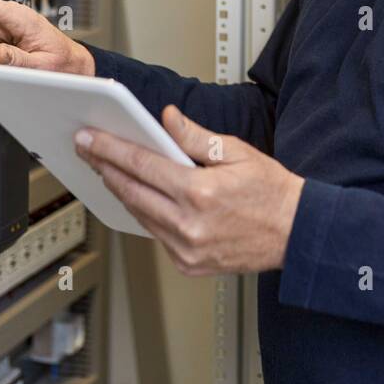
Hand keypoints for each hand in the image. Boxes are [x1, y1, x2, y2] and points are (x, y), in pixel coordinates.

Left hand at [74, 106, 304, 274]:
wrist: (296, 234)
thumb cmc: (271, 192)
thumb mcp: (237, 152)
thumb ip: (195, 137)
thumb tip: (167, 118)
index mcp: (200, 192)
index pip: (142, 165)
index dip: (110, 149)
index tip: (90, 139)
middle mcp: (189, 224)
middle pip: (131, 191)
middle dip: (105, 168)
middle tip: (87, 150)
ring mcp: (187, 249)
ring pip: (140, 215)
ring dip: (121, 191)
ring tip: (107, 170)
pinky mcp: (188, 265)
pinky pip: (155, 235)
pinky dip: (144, 214)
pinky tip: (137, 198)